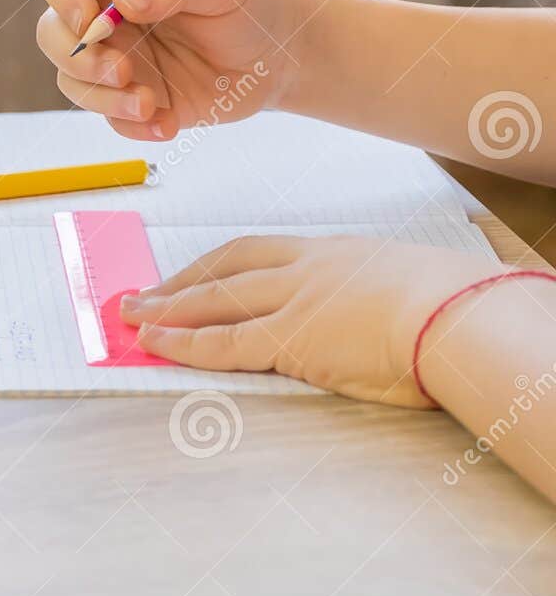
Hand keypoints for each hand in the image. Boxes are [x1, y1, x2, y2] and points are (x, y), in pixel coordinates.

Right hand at [25, 0, 311, 141]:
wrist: (277, 60)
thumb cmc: (251, 5)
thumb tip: (124, 1)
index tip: (91, 19)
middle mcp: (102, 12)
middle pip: (51, 32)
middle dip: (80, 59)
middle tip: (125, 72)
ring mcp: (110, 57)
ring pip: (69, 80)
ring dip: (103, 99)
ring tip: (151, 105)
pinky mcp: (123, 98)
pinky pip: (104, 118)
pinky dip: (130, 126)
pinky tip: (168, 123)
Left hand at [118, 235, 500, 406]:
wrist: (464, 316)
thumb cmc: (453, 310)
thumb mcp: (406, 288)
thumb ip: (372, 298)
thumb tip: (369, 318)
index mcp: (334, 253)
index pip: (258, 253)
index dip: (215, 265)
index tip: (188, 275)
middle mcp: (306, 269)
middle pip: (224, 268)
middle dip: (178, 283)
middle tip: (141, 295)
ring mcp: (294, 300)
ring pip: (213, 300)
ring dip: (166, 310)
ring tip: (131, 317)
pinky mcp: (289, 338)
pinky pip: (220, 341)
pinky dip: (181, 342)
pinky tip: (154, 343)